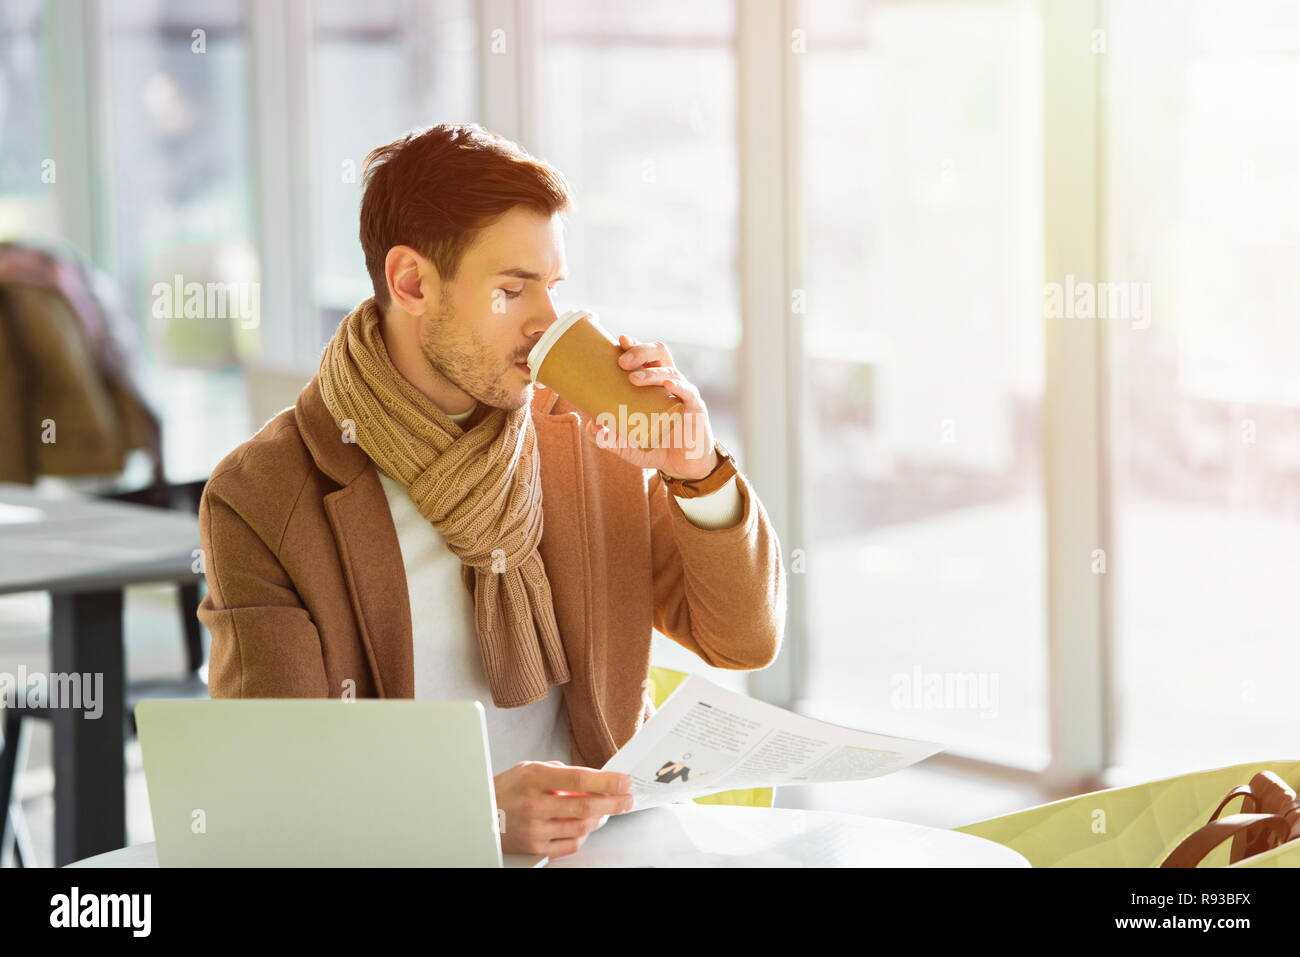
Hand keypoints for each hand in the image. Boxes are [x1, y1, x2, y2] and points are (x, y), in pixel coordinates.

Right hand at [493, 760, 634, 858]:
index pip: (579, 779)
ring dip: (600, 818)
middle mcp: (534, 803)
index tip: (624, 781)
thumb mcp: (529, 769)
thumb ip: (560, 772)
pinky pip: (571, 844)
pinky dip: (584, 834)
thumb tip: (592, 779)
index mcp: (534, 778)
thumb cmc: (506, 789)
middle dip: (613, 802)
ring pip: (582, 826)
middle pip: (585, 805)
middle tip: (627, 799)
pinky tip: (587, 824)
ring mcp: (535, 828)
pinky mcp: (535, 847)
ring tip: (606, 810)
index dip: (606, 781)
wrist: (478, 815)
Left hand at [581, 334, 717, 478]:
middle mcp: (668, 382)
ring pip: (670, 370)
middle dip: (640, 351)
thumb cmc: (656, 448)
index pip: (644, 356)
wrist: (682, 468)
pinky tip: (668, 384)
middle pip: (658, 353)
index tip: (619, 341)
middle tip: (622, 362)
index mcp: (652, 384)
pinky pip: (689, 392)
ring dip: (651, 371)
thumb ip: (608, 438)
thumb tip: (592, 425)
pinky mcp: (695, 408)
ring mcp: (683, 394)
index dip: (633, 345)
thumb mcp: (626, 446)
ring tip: (633, 378)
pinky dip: (679, 386)